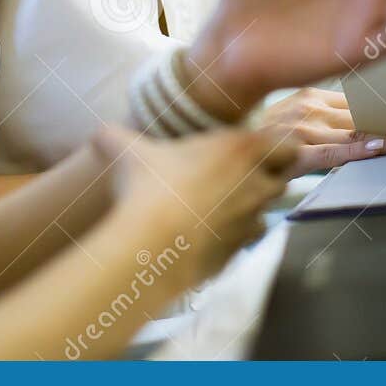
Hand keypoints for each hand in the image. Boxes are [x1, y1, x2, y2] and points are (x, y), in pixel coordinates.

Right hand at [91, 124, 297, 286]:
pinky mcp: (239, 250)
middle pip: (283, 178)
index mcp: (242, 149)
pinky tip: (208, 235)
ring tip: (220, 208)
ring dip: (251, 208)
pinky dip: (234, 237)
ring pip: (266, 212)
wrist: (153, 244)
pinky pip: (245, 241)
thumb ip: (116, 137)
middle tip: (240, 178)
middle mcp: (256, 184)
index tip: (257, 151)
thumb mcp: (127, 151)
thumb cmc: (148, 188)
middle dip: (268, 178)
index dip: (277, 149)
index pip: (287, 145)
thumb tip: (98, 134)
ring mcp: (250, 220)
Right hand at [259, 87, 385, 175]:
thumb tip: (353, 123)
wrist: (221, 142)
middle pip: (363, 117)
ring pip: (355, 134)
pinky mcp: (299, 151)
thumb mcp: (289, 114)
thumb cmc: (257, 134)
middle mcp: (311, 108)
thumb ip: (320, 115)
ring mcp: (306, 129)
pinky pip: (335, 151)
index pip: (358, 103)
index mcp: (311, 96)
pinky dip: (358, 150)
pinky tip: (379, 148)